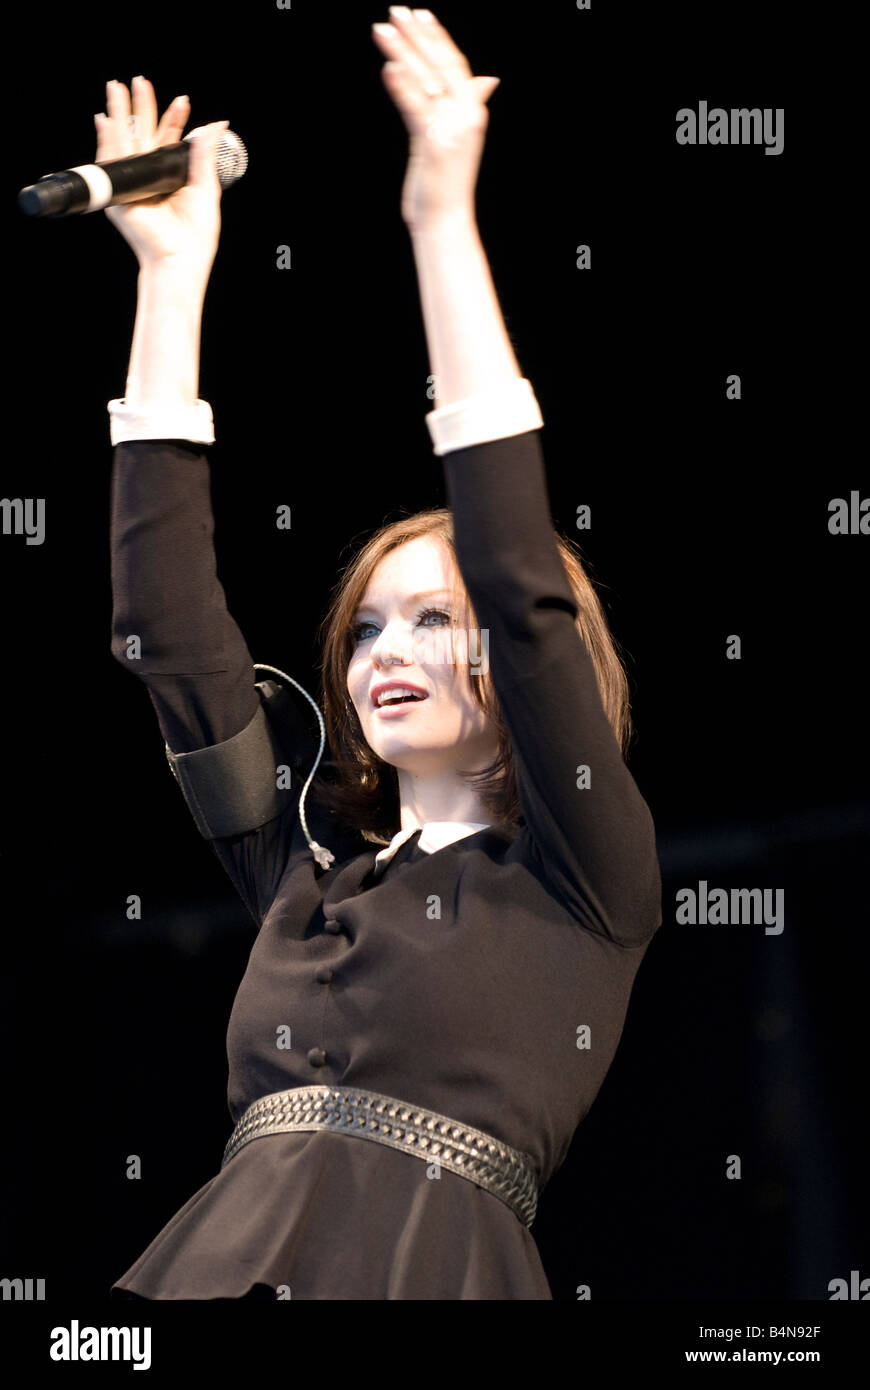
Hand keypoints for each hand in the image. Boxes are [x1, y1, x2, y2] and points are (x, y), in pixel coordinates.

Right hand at [95, 77, 226, 276]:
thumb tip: (217, 123)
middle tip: (140, 80)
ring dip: (120, 114)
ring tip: (117, 87)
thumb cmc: (195, 236)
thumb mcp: (204, 187)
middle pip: (143, 135)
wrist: (180, 259)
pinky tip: (105, 119)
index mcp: (169, 177)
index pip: (168, 141)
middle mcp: (149, 178)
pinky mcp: (119, 193)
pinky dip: (108, 140)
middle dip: (141, 107)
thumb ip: (204, 154)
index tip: (183, 101)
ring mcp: (132, 184)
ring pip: (125, 142)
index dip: (174, 120)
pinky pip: (112, 161)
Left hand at [372, 9, 499, 229]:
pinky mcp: (432, 146)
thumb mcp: (460, 138)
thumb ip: (468, 105)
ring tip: (381, 29)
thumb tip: (488, 79)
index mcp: (473, 111)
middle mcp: (466, 116)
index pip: (455, 64)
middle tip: (396, 10)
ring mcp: (451, 130)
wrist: (447, 220)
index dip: (437, 37)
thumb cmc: (447, 180)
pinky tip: (387, 68)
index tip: (419, 14)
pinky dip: (401, 87)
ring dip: (401, 52)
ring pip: (424, 81)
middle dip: (417, 35)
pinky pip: (415, 109)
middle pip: (439, 65)